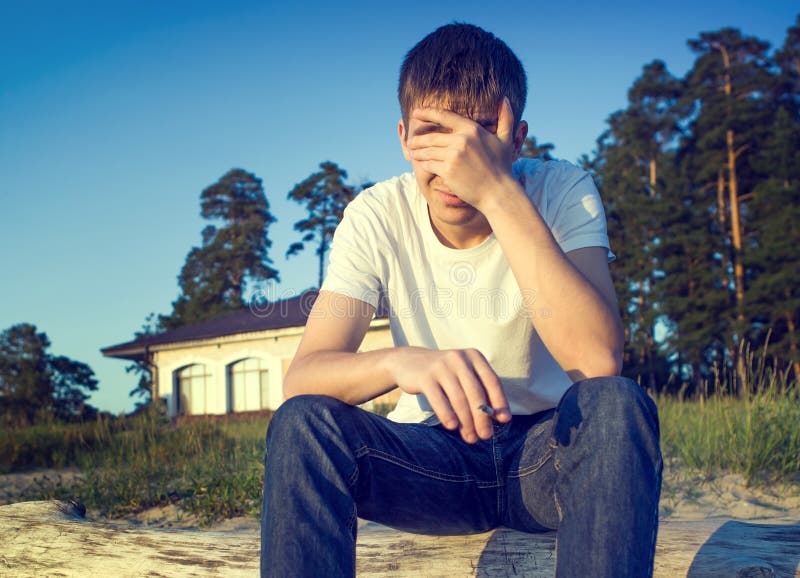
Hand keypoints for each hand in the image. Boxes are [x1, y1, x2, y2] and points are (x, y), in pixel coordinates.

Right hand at [387, 346, 510, 442]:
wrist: (408, 362)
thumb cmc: (444, 374)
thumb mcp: (463, 376)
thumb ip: (480, 391)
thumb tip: (498, 418)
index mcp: (473, 356)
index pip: (492, 381)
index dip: (499, 402)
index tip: (505, 420)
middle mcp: (459, 358)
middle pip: (476, 392)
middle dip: (482, 417)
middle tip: (485, 436)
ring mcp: (441, 366)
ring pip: (458, 398)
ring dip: (466, 422)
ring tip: (470, 438)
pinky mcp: (425, 377)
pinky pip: (439, 399)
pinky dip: (447, 414)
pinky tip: (452, 426)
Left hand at [407, 97, 516, 209]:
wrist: (498, 193)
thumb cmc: (502, 168)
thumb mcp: (506, 140)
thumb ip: (506, 118)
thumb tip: (506, 99)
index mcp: (472, 129)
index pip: (444, 116)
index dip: (427, 113)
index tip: (415, 112)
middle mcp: (461, 140)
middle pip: (431, 136)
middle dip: (418, 139)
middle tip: (410, 140)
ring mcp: (453, 156)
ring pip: (427, 151)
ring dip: (416, 151)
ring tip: (411, 151)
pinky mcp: (447, 171)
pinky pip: (429, 164)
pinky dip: (423, 163)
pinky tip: (420, 163)